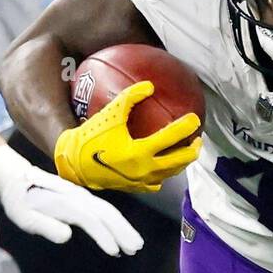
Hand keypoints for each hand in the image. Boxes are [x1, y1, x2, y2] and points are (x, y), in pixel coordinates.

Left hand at [0, 144, 143, 255]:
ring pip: (109, 211)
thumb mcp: (23, 217)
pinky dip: (116, 223)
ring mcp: (83, 197)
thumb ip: (44, 225)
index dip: (103, 235)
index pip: (90, 219)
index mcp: (65, 202)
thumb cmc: (19, 202)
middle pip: (106, 213)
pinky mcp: (84, 200)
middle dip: (123, 231)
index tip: (114, 251)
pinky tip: (122, 236)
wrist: (17, 179)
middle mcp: (78, 197)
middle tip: (136, 249)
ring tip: (136, 245)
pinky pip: (104, 211)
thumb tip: (67, 236)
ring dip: (124, 227)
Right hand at [54, 80, 201, 192]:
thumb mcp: (109, 115)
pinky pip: (156, 182)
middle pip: (178, 162)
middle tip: (198, 139)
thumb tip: (148, 85)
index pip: (170, 139)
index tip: (195, 119)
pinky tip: (165, 167)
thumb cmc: (90, 139)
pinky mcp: (136, 188)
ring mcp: (141, 181)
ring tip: (187, 152)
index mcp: (139, 152)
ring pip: (170, 174)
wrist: (74, 165)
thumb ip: (129, 98)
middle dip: (192, 150)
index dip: (185, 128)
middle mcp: (144, 170)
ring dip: (182, 163)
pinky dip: (164, 174)